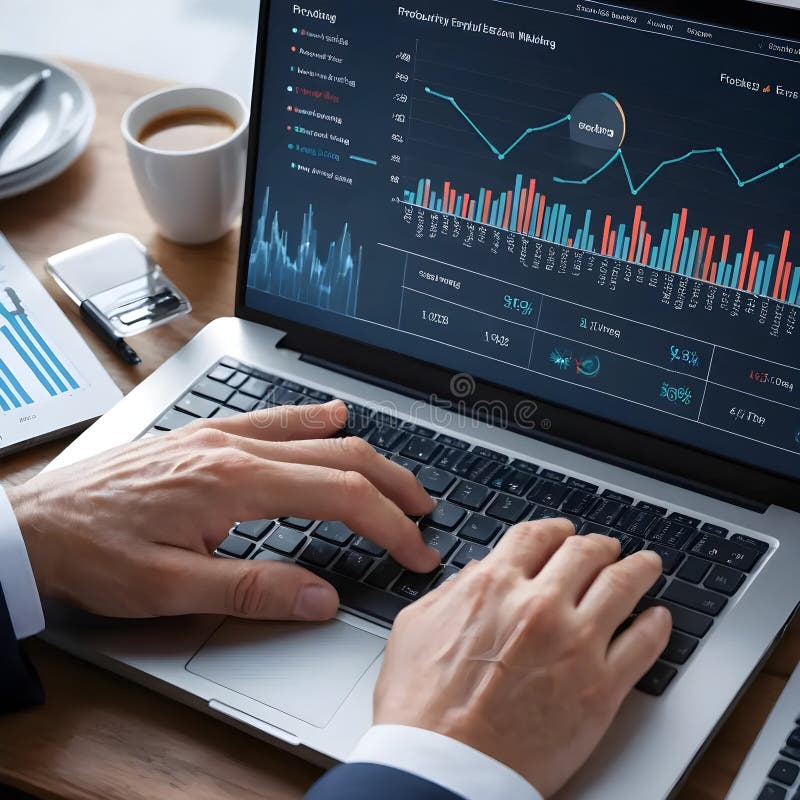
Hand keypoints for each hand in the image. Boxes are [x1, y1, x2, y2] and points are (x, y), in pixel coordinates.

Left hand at [8, 400, 438, 621]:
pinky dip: (312, 419)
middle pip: (339, 456)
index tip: (415, 549)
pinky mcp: (206, 435)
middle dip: (391, 485)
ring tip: (396, 474)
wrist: (33, 523)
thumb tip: (319, 597)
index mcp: (234, 483)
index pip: (339, 496)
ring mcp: (220, 436)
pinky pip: (272, 417)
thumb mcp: (169, 588)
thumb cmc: (92, 551)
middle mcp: (234, 449)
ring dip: (363, 453)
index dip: (388, 524)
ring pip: (313, 433)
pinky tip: (331, 415)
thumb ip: (252, 590)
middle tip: (424, 511)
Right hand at [374, 519, 671, 797]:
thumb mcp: (417, 626)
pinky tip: (658, 618)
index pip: (537, 536)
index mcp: (493, 585)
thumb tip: (477, 573)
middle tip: (607, 549)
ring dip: (639, 568)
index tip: (564, 533)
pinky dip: (656, 624)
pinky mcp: (601, 687)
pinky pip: (644, 643)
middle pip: (585, 553)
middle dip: (599, 545)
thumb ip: (450, 591)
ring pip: (622, 585)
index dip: (556, 530)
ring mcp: (575, 643)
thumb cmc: (421, 705)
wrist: (444, 767)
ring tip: (646, 565)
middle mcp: (539, 604)